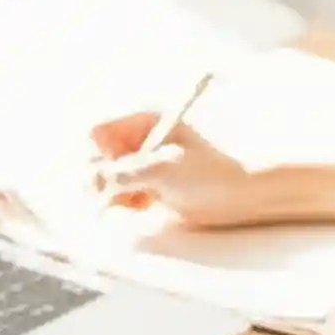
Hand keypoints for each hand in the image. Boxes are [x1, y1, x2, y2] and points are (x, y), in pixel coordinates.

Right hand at [90, 112, 256, 227]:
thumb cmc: (209, 174)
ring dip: (110, 196)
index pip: (97, 133)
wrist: (241, 197)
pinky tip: (139, 210)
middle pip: (94, 158)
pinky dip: (121, 207)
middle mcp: (136, 144)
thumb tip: (94, 181)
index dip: (96, 154)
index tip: (105, 174)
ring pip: (102, 182)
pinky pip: (116, 199)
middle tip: (113, 196)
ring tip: (132, 204)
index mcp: (142, 124)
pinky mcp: (144, 192)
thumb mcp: (165, 168)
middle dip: (100, 179)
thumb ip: (126, 172)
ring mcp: (139, 168)